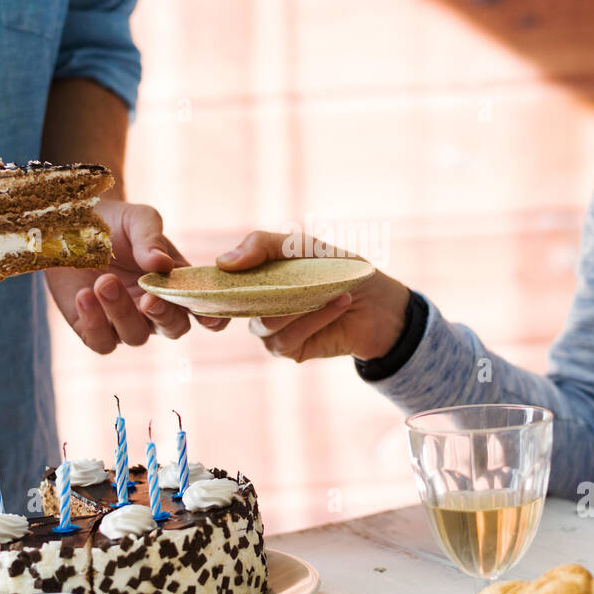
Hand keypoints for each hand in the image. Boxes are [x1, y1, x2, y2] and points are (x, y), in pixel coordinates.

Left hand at [46, 201, 226, 352]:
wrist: (67, 224)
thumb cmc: (112, 222)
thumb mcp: (137, 219)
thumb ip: (150, 239)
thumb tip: (160, 263)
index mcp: (176, 283)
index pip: (203, 307)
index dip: (212, 318)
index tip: (209, 318)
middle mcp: (154, 307)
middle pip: (174, 328)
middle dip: (165, 315)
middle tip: (148, 298)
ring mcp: (124, 321)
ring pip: (135, 337)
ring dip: (122, 313)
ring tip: (104, 281)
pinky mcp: (92, 328)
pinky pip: (100, 342)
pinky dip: (94, 322)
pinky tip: (84, 295)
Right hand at [216, 229, 409, 362]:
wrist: (379, 302)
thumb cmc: (340, 269)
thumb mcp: (304, 246)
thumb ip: (264, 245)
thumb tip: (224, 262)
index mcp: (254, 278)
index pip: (221, 281)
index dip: (214, 284)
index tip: (221, 276)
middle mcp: (257, 305)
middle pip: (238, 303)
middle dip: (258, 292)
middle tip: (291, 278)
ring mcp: (271, 329)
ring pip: (264, 322)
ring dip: (299, 304)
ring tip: (332, 289)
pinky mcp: (289, 349)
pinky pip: (287, 337)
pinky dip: (314, 318)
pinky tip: (338, 303)